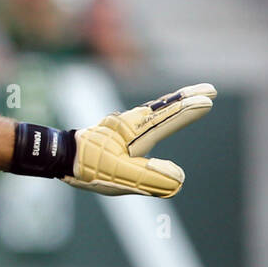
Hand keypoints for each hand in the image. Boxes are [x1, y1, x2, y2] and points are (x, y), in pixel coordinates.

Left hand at [62, 83, 215, 197]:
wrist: (58, 157)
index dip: (186, 110)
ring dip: (174, 102)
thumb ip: (147, 177)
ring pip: (154, 109)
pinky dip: (159, 110)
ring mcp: (123, 125)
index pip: (165, 118)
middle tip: (210, 89)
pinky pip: (145, 116)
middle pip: (163, 106)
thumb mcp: (117, 176)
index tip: (207, 100)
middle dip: (186, 97)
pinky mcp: (118, 131)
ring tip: (191, 96)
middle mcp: (129, 123)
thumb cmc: (86, 166)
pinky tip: (161, 114)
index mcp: (132, 132)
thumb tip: (179, 178)